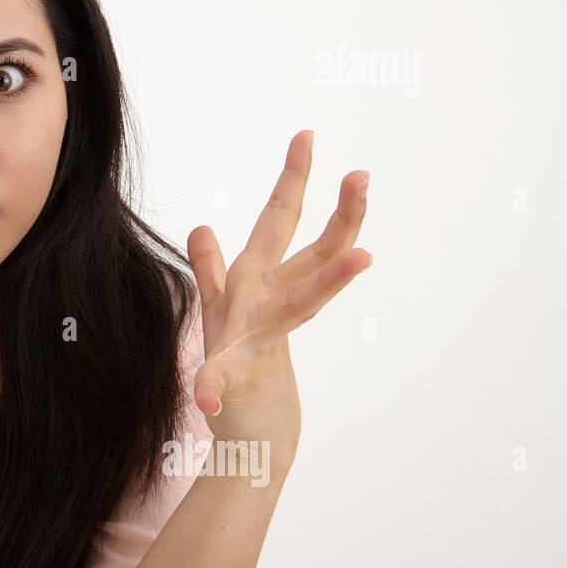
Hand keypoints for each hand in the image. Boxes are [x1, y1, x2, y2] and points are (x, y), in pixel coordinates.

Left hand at [186, 130, 370, 466]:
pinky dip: (212, 385)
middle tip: (362, 175)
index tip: (306, 133)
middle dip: (339, 215)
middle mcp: (271, 303)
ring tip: (364, 258)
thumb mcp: (218, 313)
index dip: (293, 179)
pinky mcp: (240, 380)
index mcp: (260, 280)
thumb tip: (202, 225)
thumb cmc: (237, 368)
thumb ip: (210, 271)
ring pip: (302, 300)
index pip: (282, 220)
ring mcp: (262, 339)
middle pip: (315, 252)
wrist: (251, 434)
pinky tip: (207, 393)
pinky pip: (225, 378)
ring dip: (331, 280)